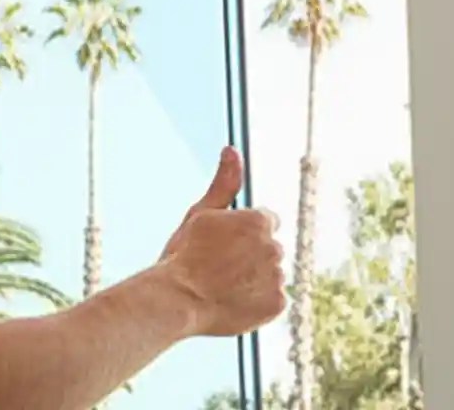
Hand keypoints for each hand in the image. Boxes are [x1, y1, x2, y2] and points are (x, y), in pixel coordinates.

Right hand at [158, 147, 286, 336]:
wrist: (176, 300)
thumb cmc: (184, 254)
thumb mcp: (201, 214)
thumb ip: (224, 183)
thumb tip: (232, 148)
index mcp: (259, 221)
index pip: (263, 221)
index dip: (239, 232)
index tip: (220, 244)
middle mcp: (275, 247)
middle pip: (267, 248)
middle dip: (249, 255)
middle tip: (217, 266)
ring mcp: (277, 278)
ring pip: (269, 274)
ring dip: (253, 278)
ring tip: (222, 286)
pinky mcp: (277, 304)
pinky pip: (271, 299)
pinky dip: (256, 301)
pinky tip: (232, 301)